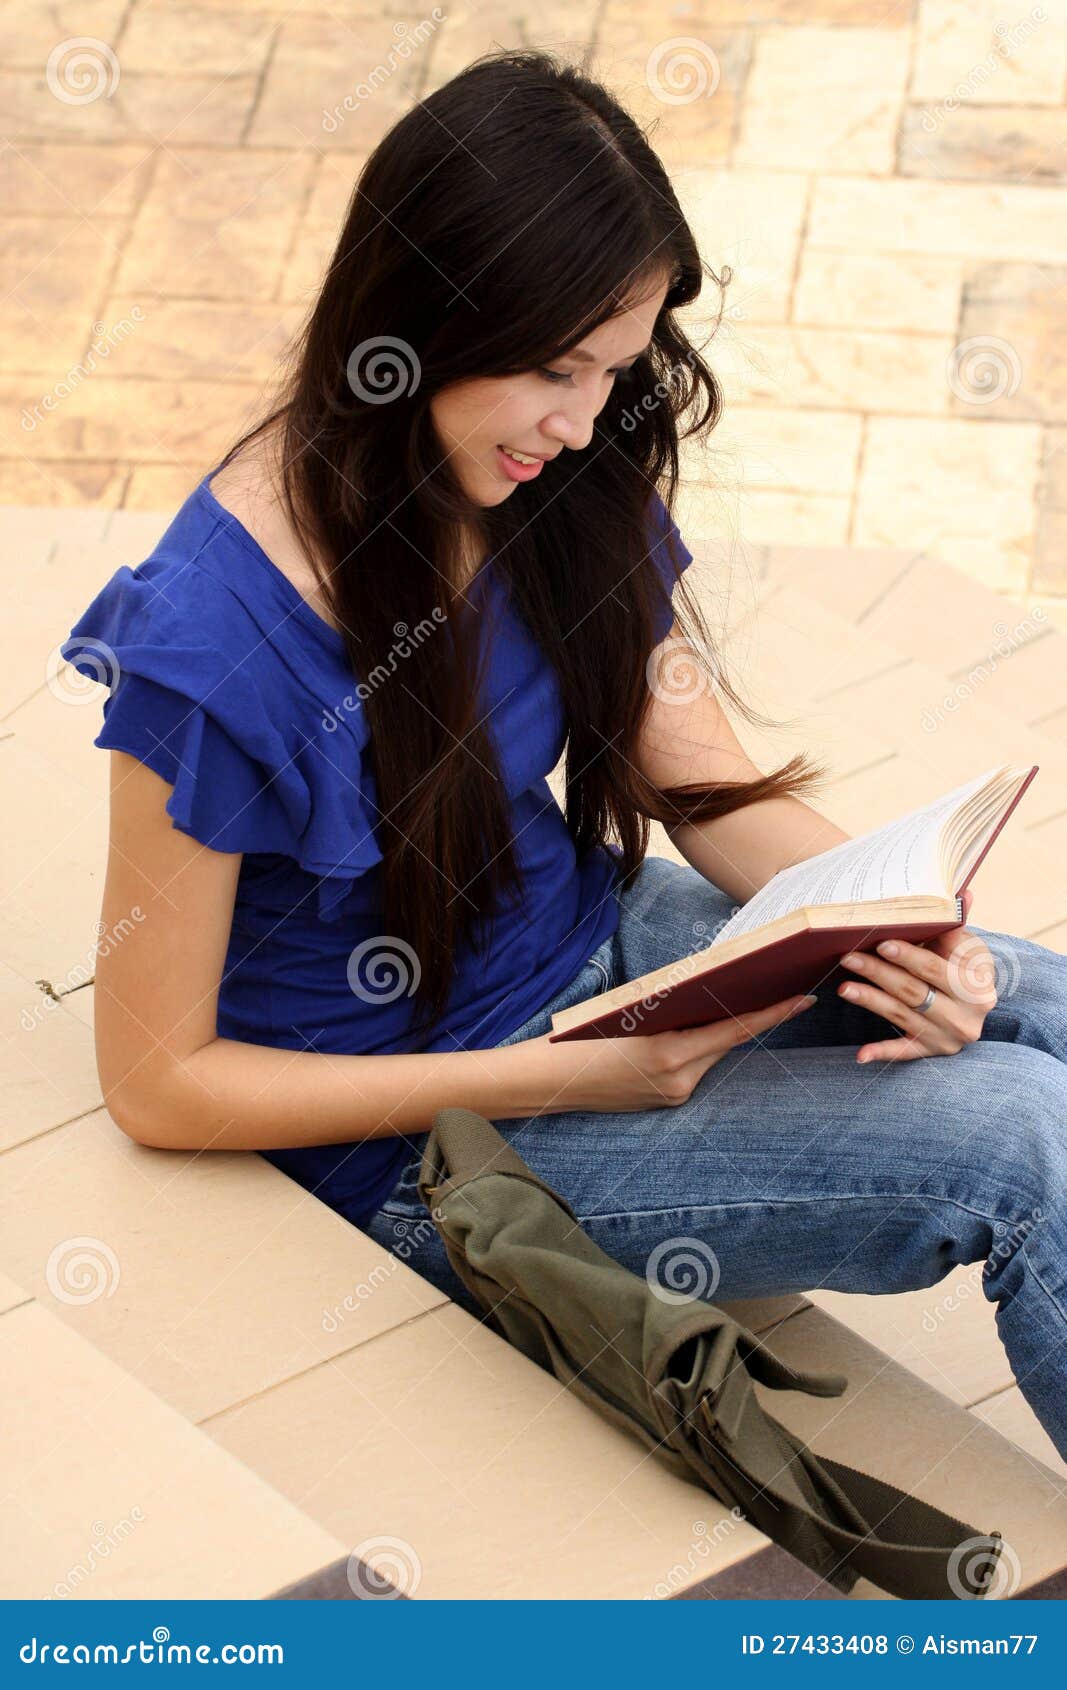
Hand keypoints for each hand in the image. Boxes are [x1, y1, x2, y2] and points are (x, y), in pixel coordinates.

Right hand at [524, 990, 818, 1112]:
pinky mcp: (668, 1101)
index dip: (773, 1014)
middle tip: (779, 990)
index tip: (804, 999)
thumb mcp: (630, 1014)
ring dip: (719, 1032)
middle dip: (750, 1017)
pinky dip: (698, 1047)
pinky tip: (694, 1032)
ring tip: (727, 1006)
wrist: (553, 1082)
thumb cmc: (585, 1038)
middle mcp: (680, 1080)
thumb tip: (713, 993)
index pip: (735, 1030)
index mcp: (671, 1053)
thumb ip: (674, 1008)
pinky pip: (695, 1067)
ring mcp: (675, 1094)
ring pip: (712, 1054)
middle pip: (728, 1041)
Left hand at [836, 888, 997, 1064]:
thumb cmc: (962, 965)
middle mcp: (966, 1018)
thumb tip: (960, 895)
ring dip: (870, 1001)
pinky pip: (904, 1053)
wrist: (975, 1002)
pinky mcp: (931, 1052)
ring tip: (843, 987)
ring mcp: (948, 1038)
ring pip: (902, 1016)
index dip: (909, 957)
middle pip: (914, 992)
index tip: (881, 944)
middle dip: (879, 973)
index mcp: (978, 988)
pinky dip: (881, 1054)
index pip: (936, 970)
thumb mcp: (966, 946)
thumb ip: (955, 925)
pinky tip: (860, 1055)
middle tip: (848, 957)